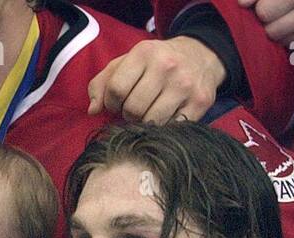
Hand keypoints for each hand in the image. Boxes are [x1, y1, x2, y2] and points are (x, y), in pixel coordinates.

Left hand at [87, 36, 225, 122]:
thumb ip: (102, 83)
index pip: (115, 90)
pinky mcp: (200, 102)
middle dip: (128, 115)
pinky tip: (164, 117)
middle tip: (134, 109)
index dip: (111, 103)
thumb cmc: (155, 63)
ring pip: (151, 121)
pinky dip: (164, 127)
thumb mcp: (127, 63)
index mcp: (144, 53)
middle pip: (132, 109)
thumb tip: (92, 111)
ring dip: (145, 123)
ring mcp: (185, 85)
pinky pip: (171, 128)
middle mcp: (167, 66)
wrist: (201, 55)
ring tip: (148, 112)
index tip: (116, 103)